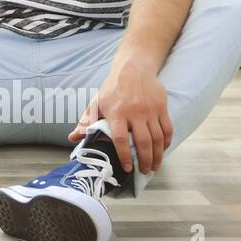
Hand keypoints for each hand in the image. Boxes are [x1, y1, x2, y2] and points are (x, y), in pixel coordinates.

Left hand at [68, 60, 172, 175]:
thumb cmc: (112, 88)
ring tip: (154, 166)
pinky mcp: (162, 107)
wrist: (133, 69)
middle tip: (144, 172)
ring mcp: (150, 110)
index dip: (124, 155)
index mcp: (116, 113)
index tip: (127, 168)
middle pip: (143, 142)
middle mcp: (134, 113)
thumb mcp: (97, 103)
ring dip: (157, 155)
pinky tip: (162, 150)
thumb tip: (73, 138)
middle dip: (145, 161)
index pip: (120, 138)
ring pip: (157, 139)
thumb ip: (87, 122)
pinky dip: (167, 142)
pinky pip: (167, 129)